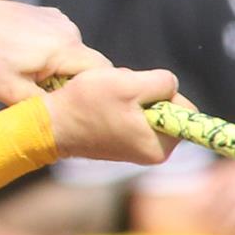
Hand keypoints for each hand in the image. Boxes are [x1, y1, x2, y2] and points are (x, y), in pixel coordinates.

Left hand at [0, 0, 110, 103]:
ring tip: (27, 74)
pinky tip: (23, 57)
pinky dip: (49, 54)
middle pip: (87, 65)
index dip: (95, 92)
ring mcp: (59, 20)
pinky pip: (60, 41)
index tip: (77, 106)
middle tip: (45, 95)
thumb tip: (65, 120)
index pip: (103, 73)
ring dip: (58, 69)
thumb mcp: (11, 92)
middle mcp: (69, 30)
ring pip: (72, 55)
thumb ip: (45, 106)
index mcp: (64, 48)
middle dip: (71, 83)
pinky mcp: (49, 15)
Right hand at [42, 68, 182, 165]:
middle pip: (165, 106)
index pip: (184, 109)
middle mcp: (152, 153)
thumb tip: (171, 86)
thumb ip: (163, 82)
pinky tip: (101, 104)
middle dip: (145, 92)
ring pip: (146, 106)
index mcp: (160, 147)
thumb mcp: (130, 84)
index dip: (164, 92)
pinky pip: (131, 113)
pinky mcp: (120, 141)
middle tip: (119, 93)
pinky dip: (119, 103)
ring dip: (130, 94)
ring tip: (106, 98)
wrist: (50, 124)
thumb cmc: (87, 105)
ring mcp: (135, 147)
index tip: (138, 91)